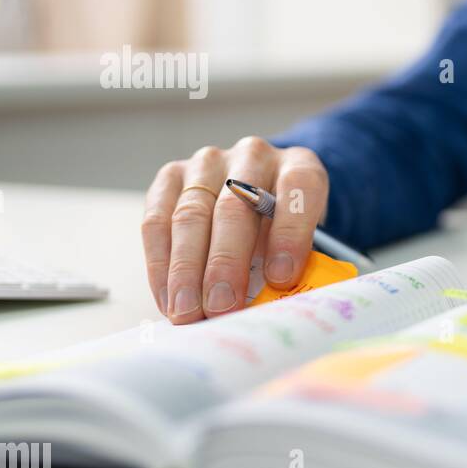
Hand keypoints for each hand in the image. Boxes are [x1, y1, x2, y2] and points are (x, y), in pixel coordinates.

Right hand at [142, 138, 328, 323]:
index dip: (290, 232)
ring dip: (186, 270)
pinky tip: (168, 298)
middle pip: (235, 206)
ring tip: (187, 312)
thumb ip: (298, 264)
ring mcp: (208, 163)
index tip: (281, 278)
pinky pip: (157, 221)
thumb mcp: (309, 239)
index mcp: (299, 166)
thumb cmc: (287, 228)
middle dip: (226, 262)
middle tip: (222, 307)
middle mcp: (253, 156)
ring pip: (191, 214)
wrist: (260, 196)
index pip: (299, 187)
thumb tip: (277, 307)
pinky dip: (160, 264)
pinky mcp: (171, 176)